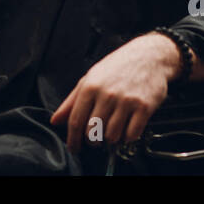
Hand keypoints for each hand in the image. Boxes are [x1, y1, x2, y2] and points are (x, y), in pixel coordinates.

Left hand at [49, 33, 176, 152]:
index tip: (74, 148)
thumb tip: (55, 120)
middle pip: (92, 132)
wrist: (148, 55)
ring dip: (111, 138)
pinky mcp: (144, 107)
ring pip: (112, 136)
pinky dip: (128, 136)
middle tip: (96, 138)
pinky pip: (131, 134)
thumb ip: (72, 101)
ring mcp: (126, 101)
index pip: (76, 121)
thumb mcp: (90, 78)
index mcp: (90, 87)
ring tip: (114, 128)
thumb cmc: (118, 66)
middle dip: (92, 141)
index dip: (72, 139)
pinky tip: (127, 127)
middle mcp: (107, 94)